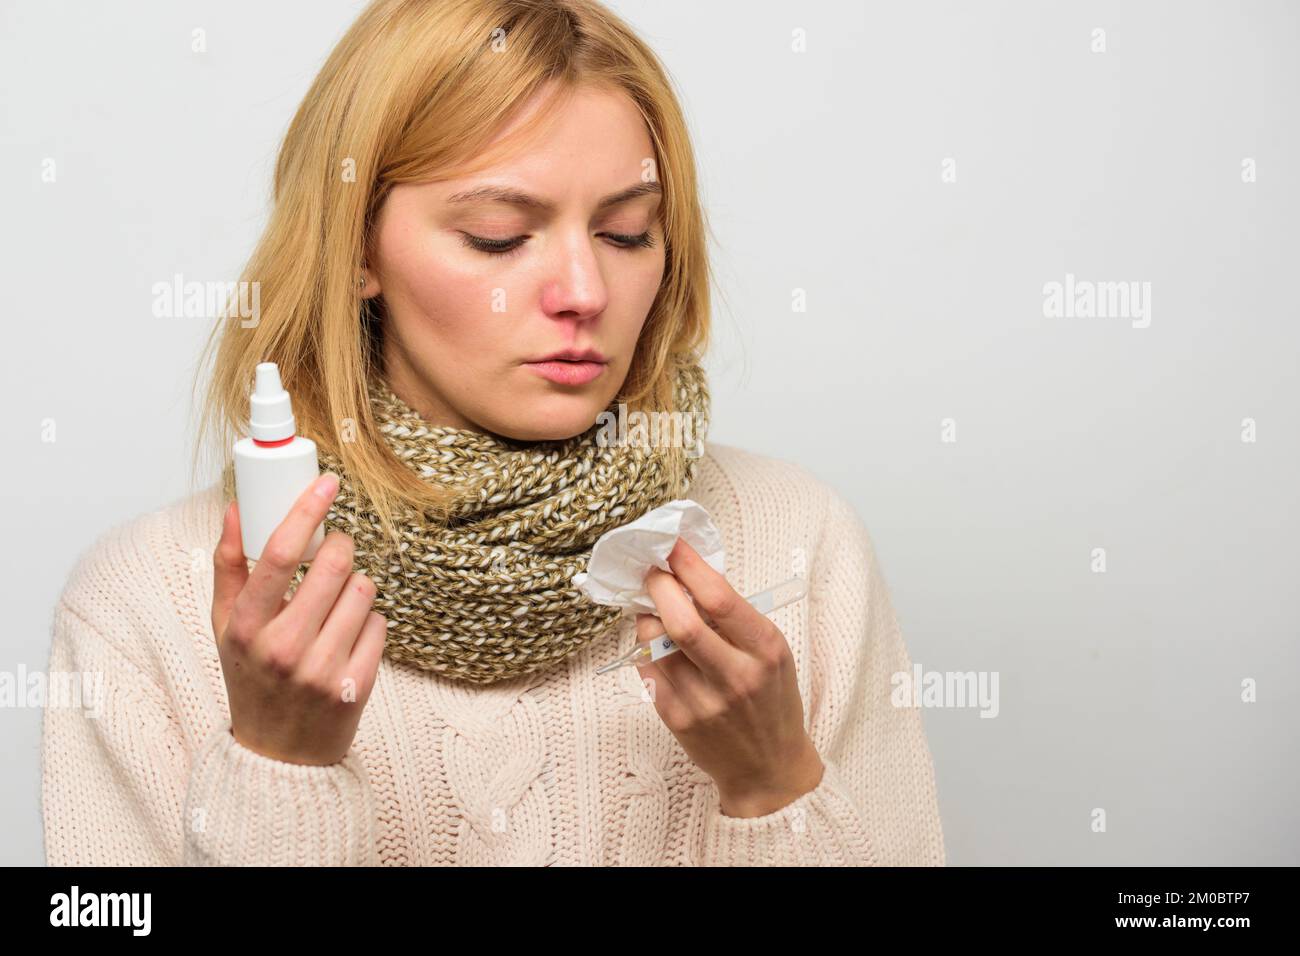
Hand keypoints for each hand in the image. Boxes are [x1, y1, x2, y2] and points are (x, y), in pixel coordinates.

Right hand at [210, 472, 386, 765]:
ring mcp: (322, 669)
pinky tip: (348, 638)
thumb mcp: (226, 627)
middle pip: (335, 565)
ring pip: (364, 590)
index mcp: (245, 628)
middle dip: (341, 548)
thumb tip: (237, 508)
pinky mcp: (357, 685)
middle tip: (335, 553)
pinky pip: (380, 623)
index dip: (307, 510)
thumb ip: (229, 567)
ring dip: (356, 586)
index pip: (280, 555)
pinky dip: (368, 622)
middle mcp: (283, 648)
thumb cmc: (251, 677)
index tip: (328, 483)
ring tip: (336, 606)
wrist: (278, 756)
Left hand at [634, 538, 824, 816]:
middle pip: (681, 622)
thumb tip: (689, 574)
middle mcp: (735, 677)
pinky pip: (649, 670)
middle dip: (659, 588)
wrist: (769, 767)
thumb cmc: (771, 700)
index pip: (720, 599)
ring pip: (655, 644)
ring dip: (648, 617)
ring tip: (654, 609)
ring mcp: (703, 702)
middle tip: (651, 571)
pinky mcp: (677, 719)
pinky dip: (648, 649)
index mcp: (765, 650)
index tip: (672, 545)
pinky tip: (658, 646)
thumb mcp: (771, 653)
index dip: (689, 566)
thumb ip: (735, 619)